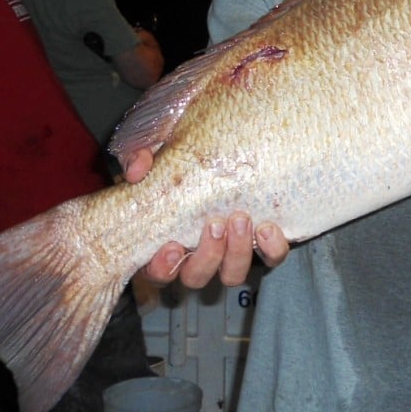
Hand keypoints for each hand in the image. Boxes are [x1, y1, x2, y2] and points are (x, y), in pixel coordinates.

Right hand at [123, 148, 289, 287]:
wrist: (224, 134)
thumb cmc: (182, 148)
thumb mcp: (157, 144)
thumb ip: (139, 154)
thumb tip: (137, 169)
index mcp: (167, 238)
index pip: (158, 272)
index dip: (163, 268)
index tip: (172, 246)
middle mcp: (198, 251)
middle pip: (196, 277)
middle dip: (207, 256)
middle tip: (215, 223)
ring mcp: (231, 248)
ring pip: (232, 274)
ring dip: (237, 252)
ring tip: (241, 219)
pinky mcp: (263, 241)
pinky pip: (271, 258)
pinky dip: (272, 249)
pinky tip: (268, 227)